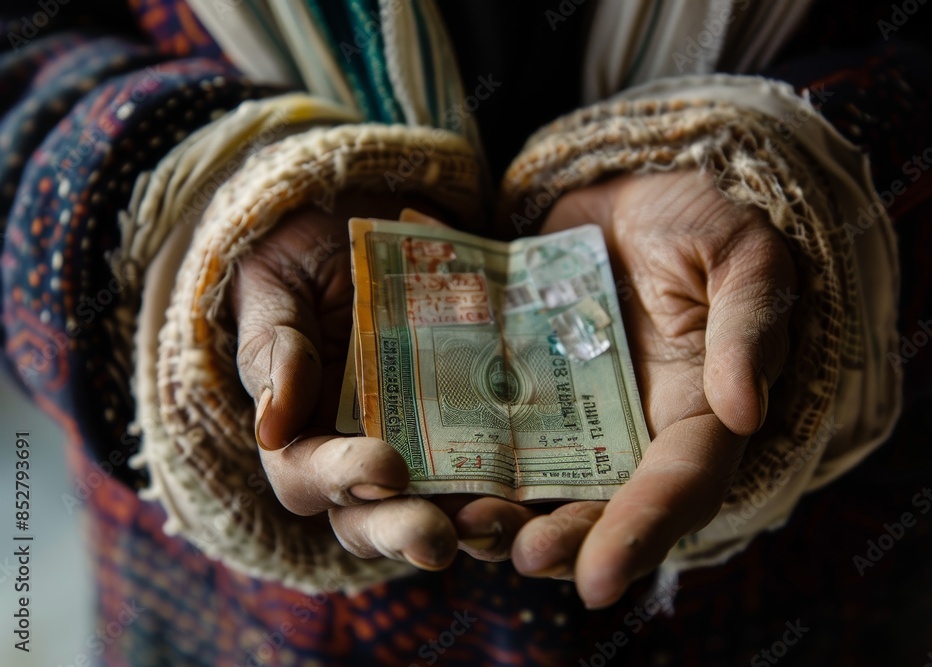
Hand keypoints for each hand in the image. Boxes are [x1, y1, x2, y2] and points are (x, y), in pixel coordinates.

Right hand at [230, 194, 484, 570]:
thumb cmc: (309, 257)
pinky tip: (546, 490)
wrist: (366, 222)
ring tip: (501, 522)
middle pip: (372, 516)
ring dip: (469, 526)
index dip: (339, 479)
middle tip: (439, 536)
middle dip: (404, 531)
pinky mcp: (476, 428)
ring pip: (439, 509)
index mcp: (304, 430)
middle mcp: (362, 453)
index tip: (386, 467)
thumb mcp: (281, 287)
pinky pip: (496, 471)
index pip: (306, 477)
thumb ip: (275, 348)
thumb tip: (273, 426)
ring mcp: (423, 445)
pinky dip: (518, 490)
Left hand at [505, 169, 796, 606]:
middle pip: (602, 506)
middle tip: (519, 555)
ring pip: (541, 484)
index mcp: (697, 414)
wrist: (634, 194)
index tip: (596, 583)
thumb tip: (745, 411)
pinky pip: (492, 434)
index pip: (679, 487)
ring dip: (504, 516)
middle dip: (562, 540)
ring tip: (462, 528)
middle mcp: (632, 432)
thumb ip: (746, 331)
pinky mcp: (523, 387)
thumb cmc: (703, 221)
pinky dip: (463, 462)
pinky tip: (425, 476)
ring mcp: (572, 414)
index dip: (641, 534)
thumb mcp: (742, 260)